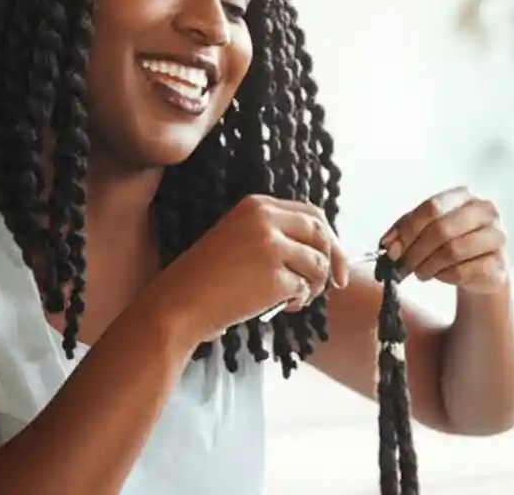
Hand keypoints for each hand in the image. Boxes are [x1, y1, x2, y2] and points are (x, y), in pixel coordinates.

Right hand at [155, 194, 349, 341]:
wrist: (179, 303)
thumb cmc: (208, 278)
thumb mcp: (239, 237)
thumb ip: (275, 234)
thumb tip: (322, 250)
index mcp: (257, 205)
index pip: (311, 214)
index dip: (328, 238)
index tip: (335, 260)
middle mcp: (266, 219)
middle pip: (321, 234)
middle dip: (334, 260)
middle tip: (333, 284)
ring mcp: (271, 246)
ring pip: (318, 264)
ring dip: (314, 285)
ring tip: (293, 299)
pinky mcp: (275, 276)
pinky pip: (304, 288)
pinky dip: (298, 300)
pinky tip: (282, 307)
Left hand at [380, 186, 507, 293]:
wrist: (481, 268)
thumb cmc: (450, 243)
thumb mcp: (424, 231)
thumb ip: (404, 232)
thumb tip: (387, 245)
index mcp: (463, 195)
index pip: (432, 207)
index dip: (408, 230)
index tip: (391, 249)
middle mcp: (485, 211)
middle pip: (442, 229)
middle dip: (416, 251)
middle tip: (402, 267)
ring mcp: (496, 236)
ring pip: (453, 250)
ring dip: (429, 266)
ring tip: (420, 273)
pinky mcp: (499, 263)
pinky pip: (464, 270)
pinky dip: (445, 276)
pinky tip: (440, 276)